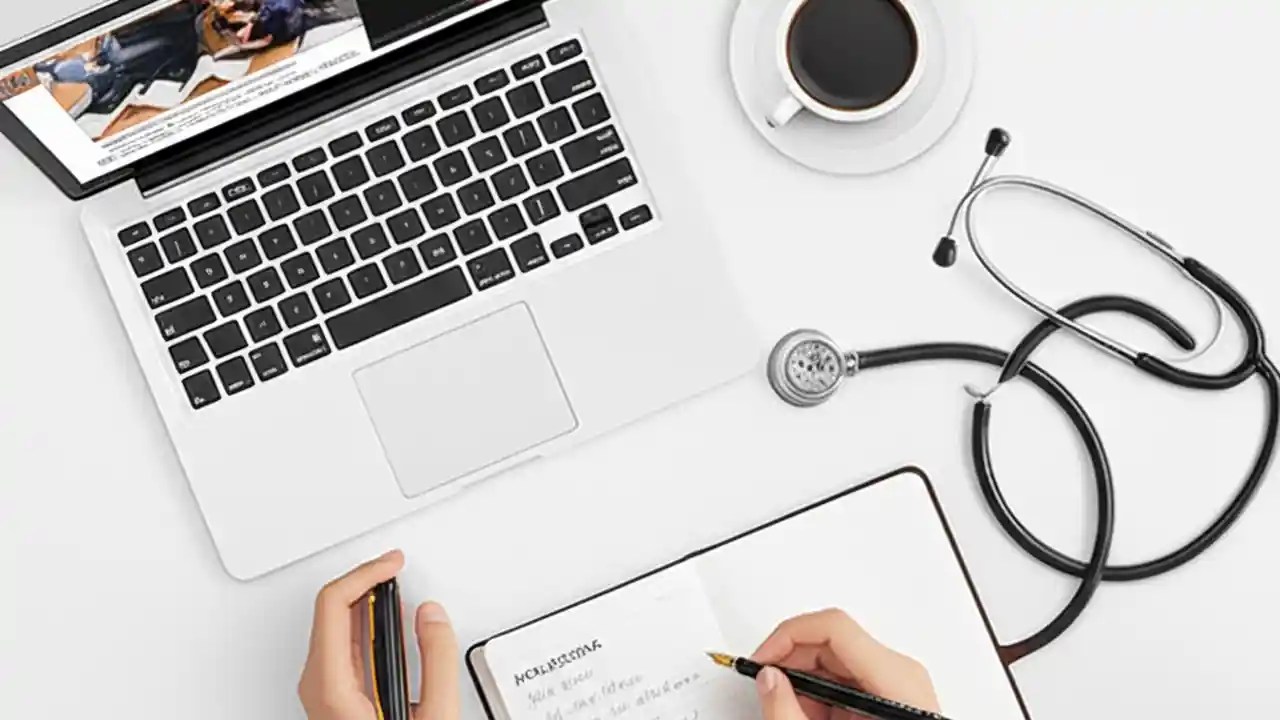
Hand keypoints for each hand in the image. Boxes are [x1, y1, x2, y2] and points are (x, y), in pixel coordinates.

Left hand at [298, 550, 460, 719]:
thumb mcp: (434, 716)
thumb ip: (438, 661)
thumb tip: (431, 615)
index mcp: (332, 687)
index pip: (334, 605)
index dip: (366, 573)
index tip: (392, 564)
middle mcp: (318, 686)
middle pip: (330, 609)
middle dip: (366, 581)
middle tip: (393, 567)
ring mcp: (321, 690)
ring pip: (335, 624)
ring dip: (366, 599)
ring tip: (394, 587)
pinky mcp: (331, 693)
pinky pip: (341, 643)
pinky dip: (365, 622)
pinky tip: (389, 621)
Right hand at [751, 609, 939, 719]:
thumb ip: (788, 711)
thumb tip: (770, 680)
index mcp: (895, 679)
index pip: (833, 628)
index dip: (789, 635)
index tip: (764, 658)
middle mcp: (901, 675)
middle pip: (832, 643)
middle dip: (793, 663)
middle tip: (770, 687)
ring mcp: (898, 686)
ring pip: (836, 664)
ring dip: (806, 686)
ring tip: (794, 714)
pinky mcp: (890, 699)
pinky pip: (847, 684)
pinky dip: (822, 700)